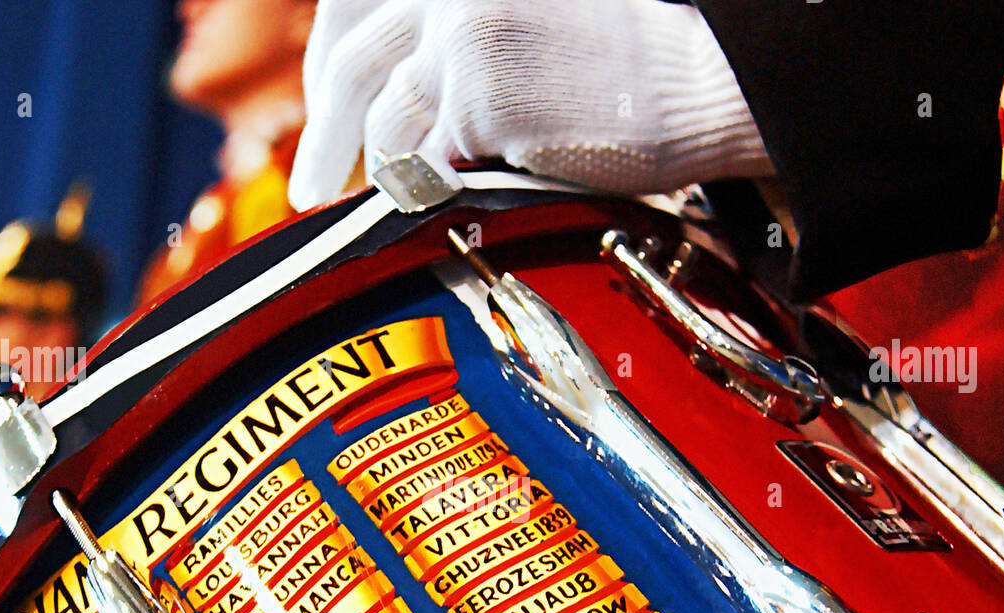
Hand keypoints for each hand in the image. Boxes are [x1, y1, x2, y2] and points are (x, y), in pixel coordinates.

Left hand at [288, 0, 769, 209]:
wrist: (694, 86)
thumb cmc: (621, 69)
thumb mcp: (521, 19)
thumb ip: (449, 38)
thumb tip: (385, 98)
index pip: (351, 2)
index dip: (324, 62)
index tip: (321, 111)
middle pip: (353, 63)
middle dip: (323, 134)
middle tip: (310, 188)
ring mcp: (461, 33)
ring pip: (387, 121)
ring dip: (381, 171)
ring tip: (384, 202)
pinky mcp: (479, 94)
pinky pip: (427, 160)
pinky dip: (430, 185)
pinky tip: (450, 195)